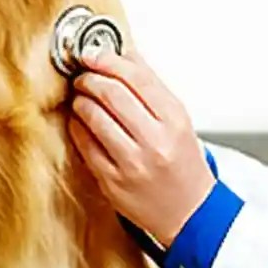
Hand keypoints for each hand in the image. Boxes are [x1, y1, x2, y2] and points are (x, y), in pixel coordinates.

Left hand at [68, 48, 214, 247]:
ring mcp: (132, 163)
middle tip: (84, 75)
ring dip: (81, 100)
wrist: (190, 212)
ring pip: (93, 117)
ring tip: (82, 97)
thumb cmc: (183, 164)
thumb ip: (151, 86)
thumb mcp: (179, 120)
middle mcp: (155, 141)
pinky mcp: (112, 182)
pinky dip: (77, 126)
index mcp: (174, 120)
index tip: (94, 54)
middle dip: (90, 78)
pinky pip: (84, 144)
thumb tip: (124, 54)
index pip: (137, 77)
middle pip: (111, 93)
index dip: (109, 60)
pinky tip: (81, 122)